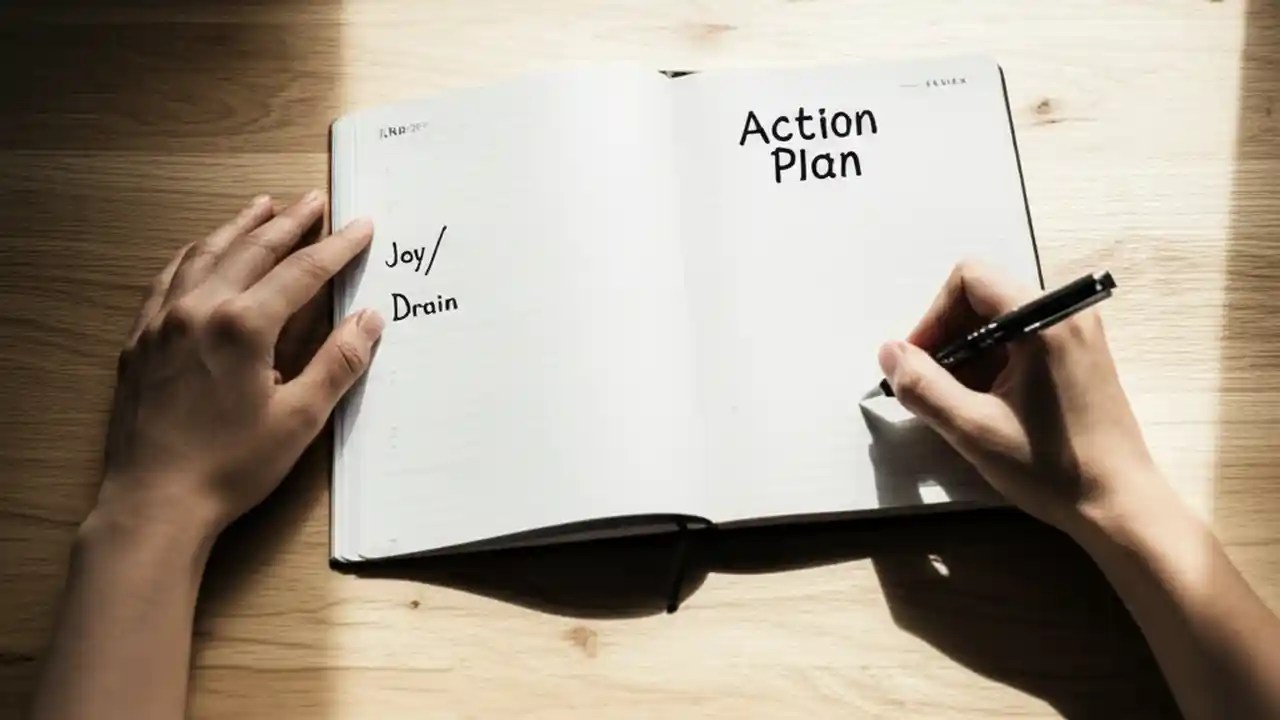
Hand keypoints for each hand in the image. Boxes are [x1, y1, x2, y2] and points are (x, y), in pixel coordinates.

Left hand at [94, 191, 381, 541]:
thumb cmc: (230, 466)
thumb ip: (338, 363)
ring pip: (204, 255)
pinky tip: (201, 252)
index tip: (360, 226)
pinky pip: (167, 279)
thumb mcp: (300, 420)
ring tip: (262, 207)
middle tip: (314, 201)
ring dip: (238, 228)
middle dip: (288, 223)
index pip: (301, 272)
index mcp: (243, 326)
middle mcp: (199, 310)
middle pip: (251, 250)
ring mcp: (162, 322)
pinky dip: (192, 256)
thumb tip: (369, 320)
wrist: (155, 502)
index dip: (336, 247)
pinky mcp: (139, 341)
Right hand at [877, 262, 1164, 535]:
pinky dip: (994, 363)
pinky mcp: (1080, 355)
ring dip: (968, 354)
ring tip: (958, 403)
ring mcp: (1077, 333)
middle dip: (948, 338)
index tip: (917, 364)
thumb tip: (888, 353)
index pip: (970, 279)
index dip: (933, 317)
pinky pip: (1023, 338)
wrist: (1118, 505)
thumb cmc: (1050, 468)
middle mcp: (1066, 313)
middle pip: (984, 296)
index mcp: (1045, 320)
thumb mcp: (973, 429)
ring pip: (1000, 320)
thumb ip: (923, 386)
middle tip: (931, 386)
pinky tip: (987, 405)